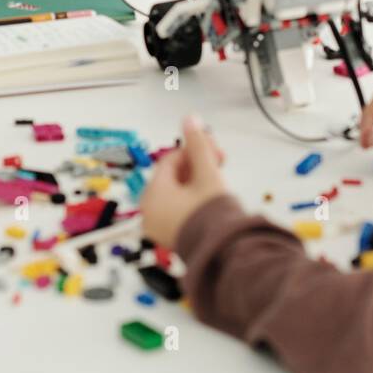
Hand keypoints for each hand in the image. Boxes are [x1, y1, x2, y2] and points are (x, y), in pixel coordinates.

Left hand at [141, 115, 227, 248]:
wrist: (222, 253)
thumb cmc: (212, 214)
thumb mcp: (207, 173)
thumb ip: (198, 144)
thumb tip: (189, 118)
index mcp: (153, 194)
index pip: (170, 161)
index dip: (193, 151)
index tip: (214, 151)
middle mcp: (150, 211)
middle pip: (173, 177)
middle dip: (198, 166)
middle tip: (220, 163)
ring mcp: (159, 227)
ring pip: (177, 193)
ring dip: (197, 182)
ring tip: (219, 181)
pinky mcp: (171, 238)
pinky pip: (178, 210)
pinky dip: (193, 200)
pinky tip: (211, 198)